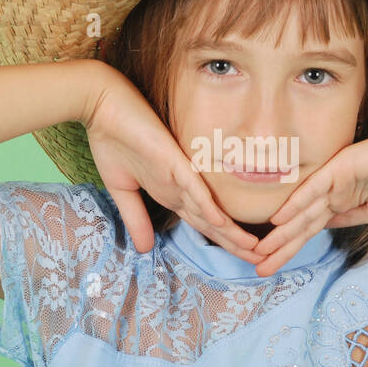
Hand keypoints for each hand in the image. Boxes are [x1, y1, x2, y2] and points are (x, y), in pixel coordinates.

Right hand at [83, 67, 264, 263]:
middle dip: (239, 244)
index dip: (224, 243)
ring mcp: (179, 174)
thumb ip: (136, 218)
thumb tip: (144, 249)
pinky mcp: (173, 160)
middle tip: (265, 260)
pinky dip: (207, 206)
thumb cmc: (112, 140)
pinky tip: (223, 223)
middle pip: (215, 223)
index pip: (205, 224)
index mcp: (172, 193)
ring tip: (257, 250)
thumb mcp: (121, 190)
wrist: (101, 106)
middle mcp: (181, 187)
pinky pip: (193, 187)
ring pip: (211, 210)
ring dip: (233, 232)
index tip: (245, 258)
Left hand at [250, 127, 367, 275]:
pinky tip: (278, 221)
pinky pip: (314, 188)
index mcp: (341, 200)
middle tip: (256, 267)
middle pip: (300, 224)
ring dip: (281, 233)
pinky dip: (296, 205)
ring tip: (259, 252)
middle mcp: (333, 189)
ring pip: (302, 210)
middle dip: (278, 247)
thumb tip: (325, 226)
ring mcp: (336, 177)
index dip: (290, 248)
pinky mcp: (342, 165)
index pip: (310, 229)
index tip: (272, 267)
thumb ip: (348, 217)